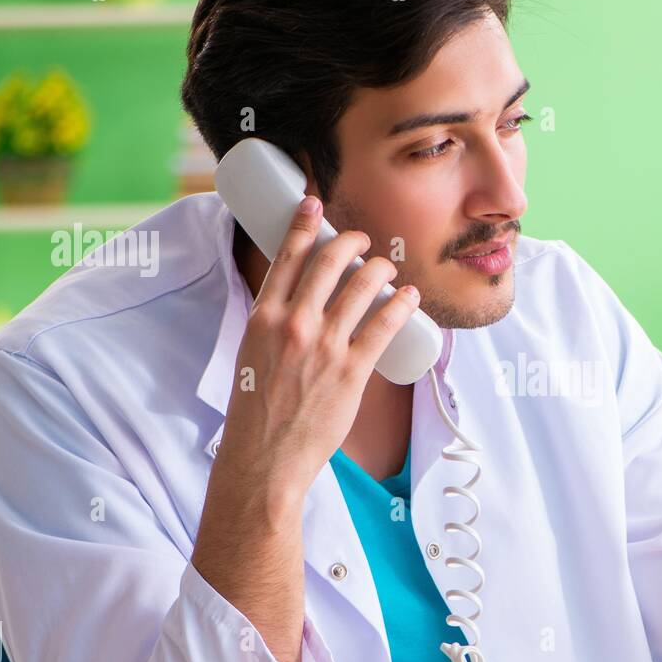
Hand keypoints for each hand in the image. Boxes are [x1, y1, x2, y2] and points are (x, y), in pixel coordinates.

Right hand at [214, 194, 418, 517]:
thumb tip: (300, 307)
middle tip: (362, 240)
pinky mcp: (351, 371)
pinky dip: (401, 305)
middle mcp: (293, 325)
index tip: (314, 203)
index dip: (304, 223)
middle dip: (351, 241)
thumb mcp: (252, 355)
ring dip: (381, 268)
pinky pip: (384, 326)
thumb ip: (273, 328)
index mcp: (263, 317)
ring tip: (388, 268)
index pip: (287, 256)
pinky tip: (409, 297)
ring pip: (362, 286)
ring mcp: (324, 347)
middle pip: (329, 262)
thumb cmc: (257, 410)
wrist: (264, 457)